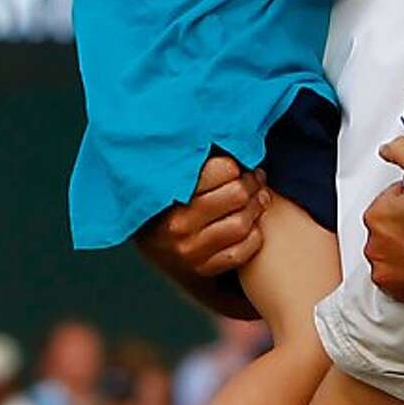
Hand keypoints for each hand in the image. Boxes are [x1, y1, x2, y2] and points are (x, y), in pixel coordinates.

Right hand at [137, 155, 269, 279]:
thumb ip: (195, 161)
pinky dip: (254, 235)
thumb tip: (232, 135)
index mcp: (170, 194)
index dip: (236, 165)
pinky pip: (244, 250)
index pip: (223, 169)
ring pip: (243, 223)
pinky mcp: (203, 269)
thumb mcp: (167, 177)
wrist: (146, 243)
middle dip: (252, 183)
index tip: (239, 165)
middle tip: (255, 178)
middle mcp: (179, 225)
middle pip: (237, 195)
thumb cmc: (163, 200)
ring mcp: (191, 251)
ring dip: (257, 208)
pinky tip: (250, 225)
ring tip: (258, 199)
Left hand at [363, 136, 403, 303]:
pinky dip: (402, 269)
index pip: (389, 200)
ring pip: (387, 249)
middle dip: (403, 224)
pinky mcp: (390, 288)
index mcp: (378, 214)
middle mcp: (373, 242)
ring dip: (401, 246)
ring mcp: (381, 267)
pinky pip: (390, 274)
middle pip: (386, 226)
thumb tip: (387, 148)